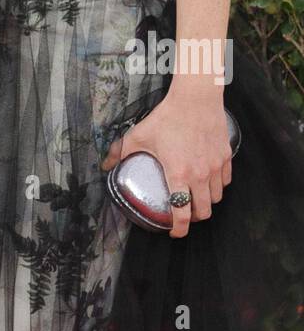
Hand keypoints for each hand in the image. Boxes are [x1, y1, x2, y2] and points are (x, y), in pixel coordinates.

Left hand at [100, 95, 232, 237]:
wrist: (195, 98)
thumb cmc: (166, 116)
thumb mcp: (139, 135)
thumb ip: (120, 152)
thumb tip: (105, 166)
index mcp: (178, 174)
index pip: (182, 213)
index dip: (180, 230)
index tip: (174, 233)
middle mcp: (200, 175)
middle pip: (204, 212)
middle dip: (194, 219)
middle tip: (185, 214)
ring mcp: (215, 167)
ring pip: (216, 198)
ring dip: (207, 203)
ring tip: (196, 199)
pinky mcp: (225, 157)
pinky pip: (225, 181)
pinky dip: (217, 187)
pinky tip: (208, 181)